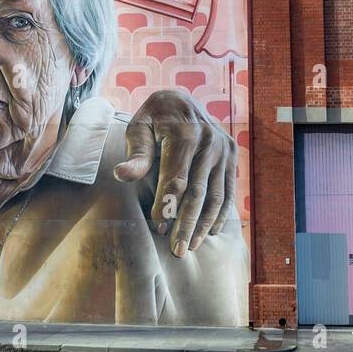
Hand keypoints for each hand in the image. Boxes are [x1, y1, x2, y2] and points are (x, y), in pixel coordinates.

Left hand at [116, 89, 237, 256]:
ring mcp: (224, 147)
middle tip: (177, 250)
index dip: (167, 205)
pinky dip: (220, 213)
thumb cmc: (153, 120)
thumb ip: (135, 155)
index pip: (175, 178)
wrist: (180, 101)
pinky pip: (228, 190)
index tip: (158, 227)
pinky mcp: (232, 154)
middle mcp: (209, 140)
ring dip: (204, 224)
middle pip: (198, 191)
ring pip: (216, 195)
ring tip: (190, 246)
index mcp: (184, 133)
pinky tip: (209, 232)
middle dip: (186, 223)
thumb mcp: (138, 130)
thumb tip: (121, 175)